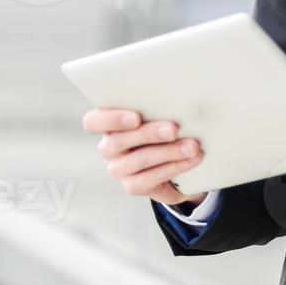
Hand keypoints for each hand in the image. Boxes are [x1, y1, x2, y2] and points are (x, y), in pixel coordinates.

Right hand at [82, 108, 208, 207]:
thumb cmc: (164, 130)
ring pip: (138, 160)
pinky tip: (191, 160)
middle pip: (118, 141)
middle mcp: (109, 148)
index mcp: (109, 125)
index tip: (136, 117)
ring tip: (192, 146)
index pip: (93, 122)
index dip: (111, 119)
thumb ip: (159, 107)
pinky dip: (174, 167)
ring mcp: (119, 169)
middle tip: (174, 129)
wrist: (176, 166)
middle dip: (149, 133)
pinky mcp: (133, 186)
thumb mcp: (160, 115)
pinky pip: (150, 178)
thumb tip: (181, 99)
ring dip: (169, 152)